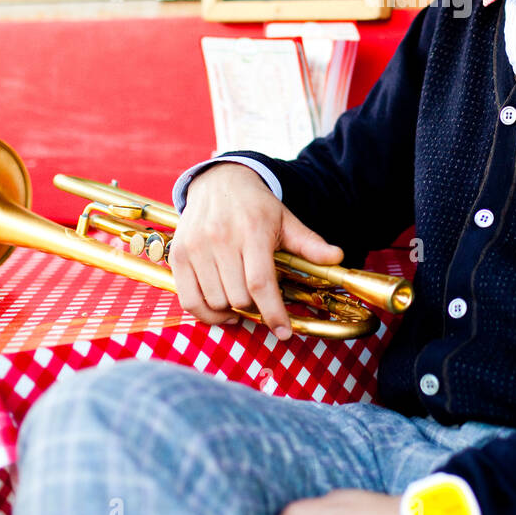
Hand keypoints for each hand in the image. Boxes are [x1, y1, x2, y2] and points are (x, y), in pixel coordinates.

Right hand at [167, 162, 343, 338]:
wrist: (219, 181)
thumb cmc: (256, 206)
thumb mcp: (286, 220)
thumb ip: (309, 243)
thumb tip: (336, 257)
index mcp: (252, 230)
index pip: (260, 283)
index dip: (273, 313)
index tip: (284, 332)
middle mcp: (220, 238)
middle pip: (238, 297)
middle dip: (254, 308)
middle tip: (261, 303)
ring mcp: (196, 247)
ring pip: (215, 301)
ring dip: (231, 311)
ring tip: (242, 303)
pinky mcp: (179, 255)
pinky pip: (188, 299)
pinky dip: (205, 313)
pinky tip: (220, 309)